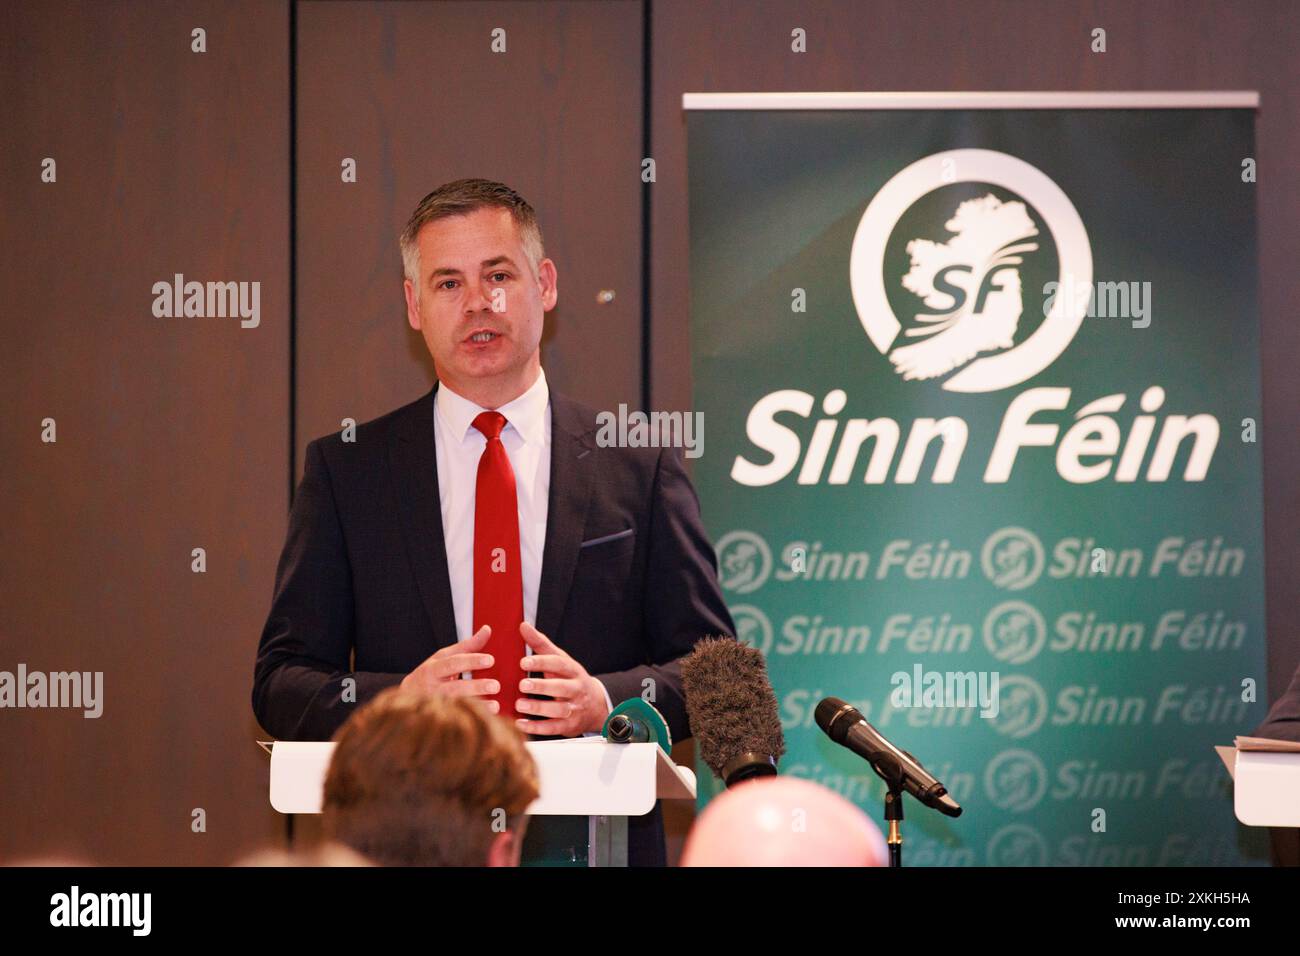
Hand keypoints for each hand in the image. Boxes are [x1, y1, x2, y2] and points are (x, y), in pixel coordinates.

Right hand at [400, 624, 499, 713]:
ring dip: (476, 707)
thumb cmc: (431, 674)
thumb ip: (467, 646)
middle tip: (496, 685)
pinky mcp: (438, 721)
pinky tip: (486, 719)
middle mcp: (432, 689)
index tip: (491, 660)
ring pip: (455, 707)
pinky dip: (471, 720)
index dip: (471, 661)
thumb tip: (487, 629)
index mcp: (433, 670)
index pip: (452, 663)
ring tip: (495, 705)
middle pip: (454, 688)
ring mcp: (434, 707)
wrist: (407, 697)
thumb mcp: (444, 657)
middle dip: (475, 687)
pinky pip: (456, 722)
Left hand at [515, 621, 610, 736]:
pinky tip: (521, 723)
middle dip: (542, 687)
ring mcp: (574, 709)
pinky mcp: (568, 726)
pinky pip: (553, 728)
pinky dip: (537, 727)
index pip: (559, 664)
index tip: (523, 661)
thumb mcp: (560, 659)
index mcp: (572, 670)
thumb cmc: (570, 678)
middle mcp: (575, 689)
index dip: (542, 662)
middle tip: (523, 684)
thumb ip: (541, 644)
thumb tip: (523, 626)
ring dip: (539, 708)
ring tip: (520, 704)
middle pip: (561, 688)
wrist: (596, 705)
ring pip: (559, 710)